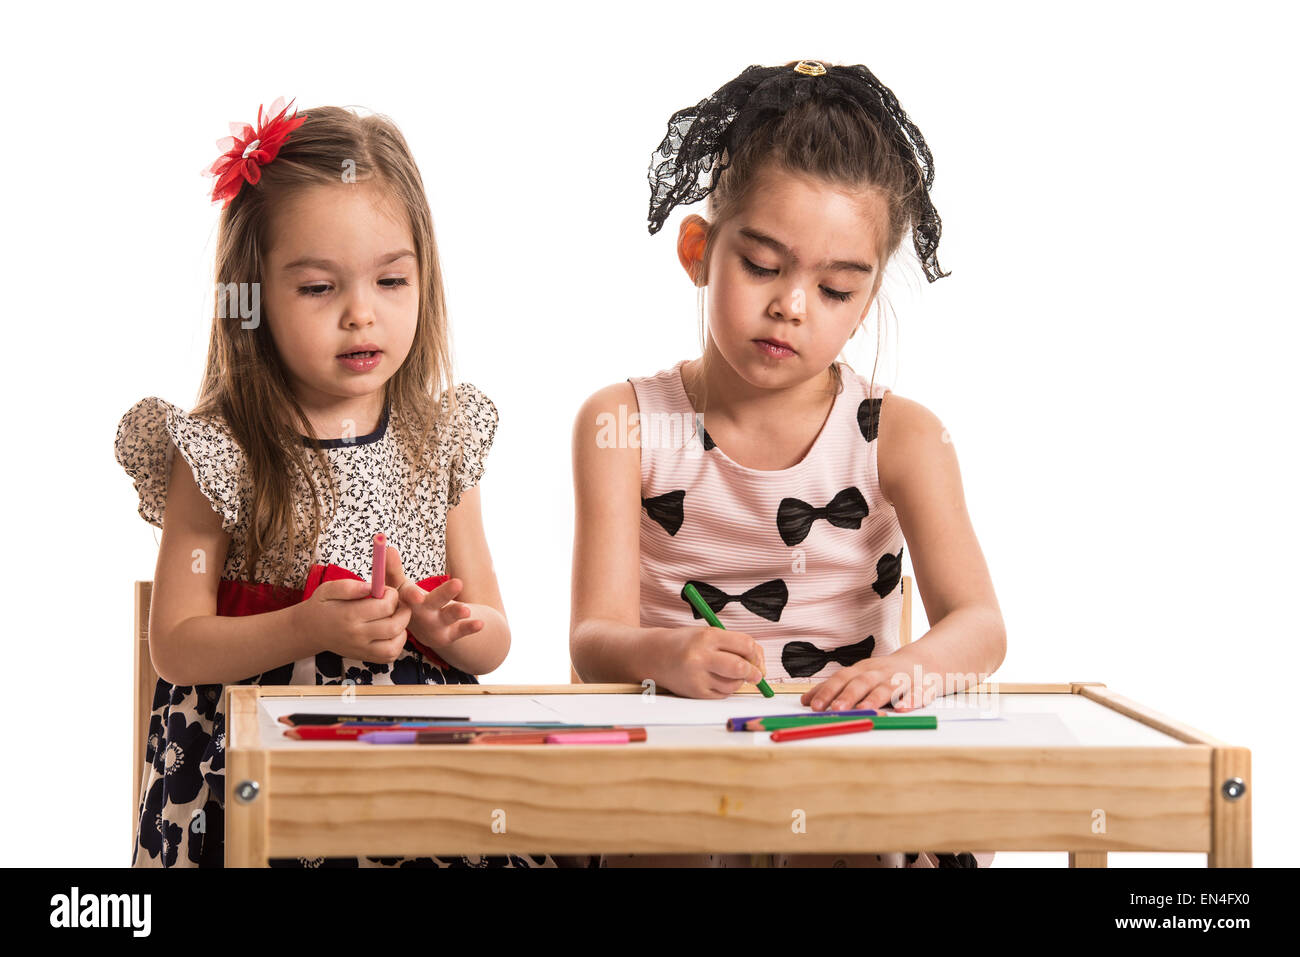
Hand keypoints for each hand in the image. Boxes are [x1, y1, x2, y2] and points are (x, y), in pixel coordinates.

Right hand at [295, 578, 411, 663]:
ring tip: (394, 618)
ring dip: (402, 629)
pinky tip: (390, 632)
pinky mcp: (365, 657)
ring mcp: (362, 649)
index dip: (392, 595)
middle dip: (403, 611)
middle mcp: (357, 635)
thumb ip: (350, 587)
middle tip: (396, 604)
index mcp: (349, 615)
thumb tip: (372, 587)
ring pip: (395, 645)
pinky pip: (389, 656)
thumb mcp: (329, 589)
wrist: (310, 631)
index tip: (385, 591)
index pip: (385, 606)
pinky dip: (397, 644)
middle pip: (394, 626)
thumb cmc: (323, 607)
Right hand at [385, 546, 483, 648]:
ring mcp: (436, 625)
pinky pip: (460, 630)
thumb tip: (388, 548)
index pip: (408, 597)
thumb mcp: (397, 587)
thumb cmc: (407, 601)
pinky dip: (470, 627)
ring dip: (457, 612)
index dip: (411, 596)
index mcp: (408, 602)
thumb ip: (392, 569)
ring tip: (467, 609)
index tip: (416, 594)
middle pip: (432, 603)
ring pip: (447, 617)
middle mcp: (421, 614)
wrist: (419, 630)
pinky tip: (480, 623)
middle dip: (444, 594)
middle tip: (458, 583)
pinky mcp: (449, 634)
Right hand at [655, 625, 766, 698]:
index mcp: (708, 636)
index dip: (756, 654)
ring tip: (726, 673)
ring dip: (737, 681)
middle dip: (754, 673)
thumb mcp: (708, 634)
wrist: (653, 655)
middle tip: (757, 675)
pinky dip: (724, 689)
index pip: (745, 644)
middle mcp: (702, 657)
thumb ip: (734, 645)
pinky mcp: (695, 692)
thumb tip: (761, 666)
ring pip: (733, 684)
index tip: (757, 659)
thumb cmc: (686, 643)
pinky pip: (722, 694)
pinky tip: (714, 680)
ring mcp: (697, 676)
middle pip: (740, 668)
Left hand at [800, 652, 931, 711]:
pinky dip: (910, 701)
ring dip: (875, 699)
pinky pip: (917, 693)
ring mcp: (901, 678)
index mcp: (863, 670)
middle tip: (835, 709)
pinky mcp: (922, 687)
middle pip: (862, 682)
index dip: (827, 691)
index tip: (813, 706)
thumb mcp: (859, 675)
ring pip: (887, 688)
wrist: (924, 661)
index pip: (842, 678)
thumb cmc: (884, 673)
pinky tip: (902, 709)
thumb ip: (834, 688)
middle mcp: (880, 672)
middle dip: (848, 696)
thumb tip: (805, 701)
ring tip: (864, 710)